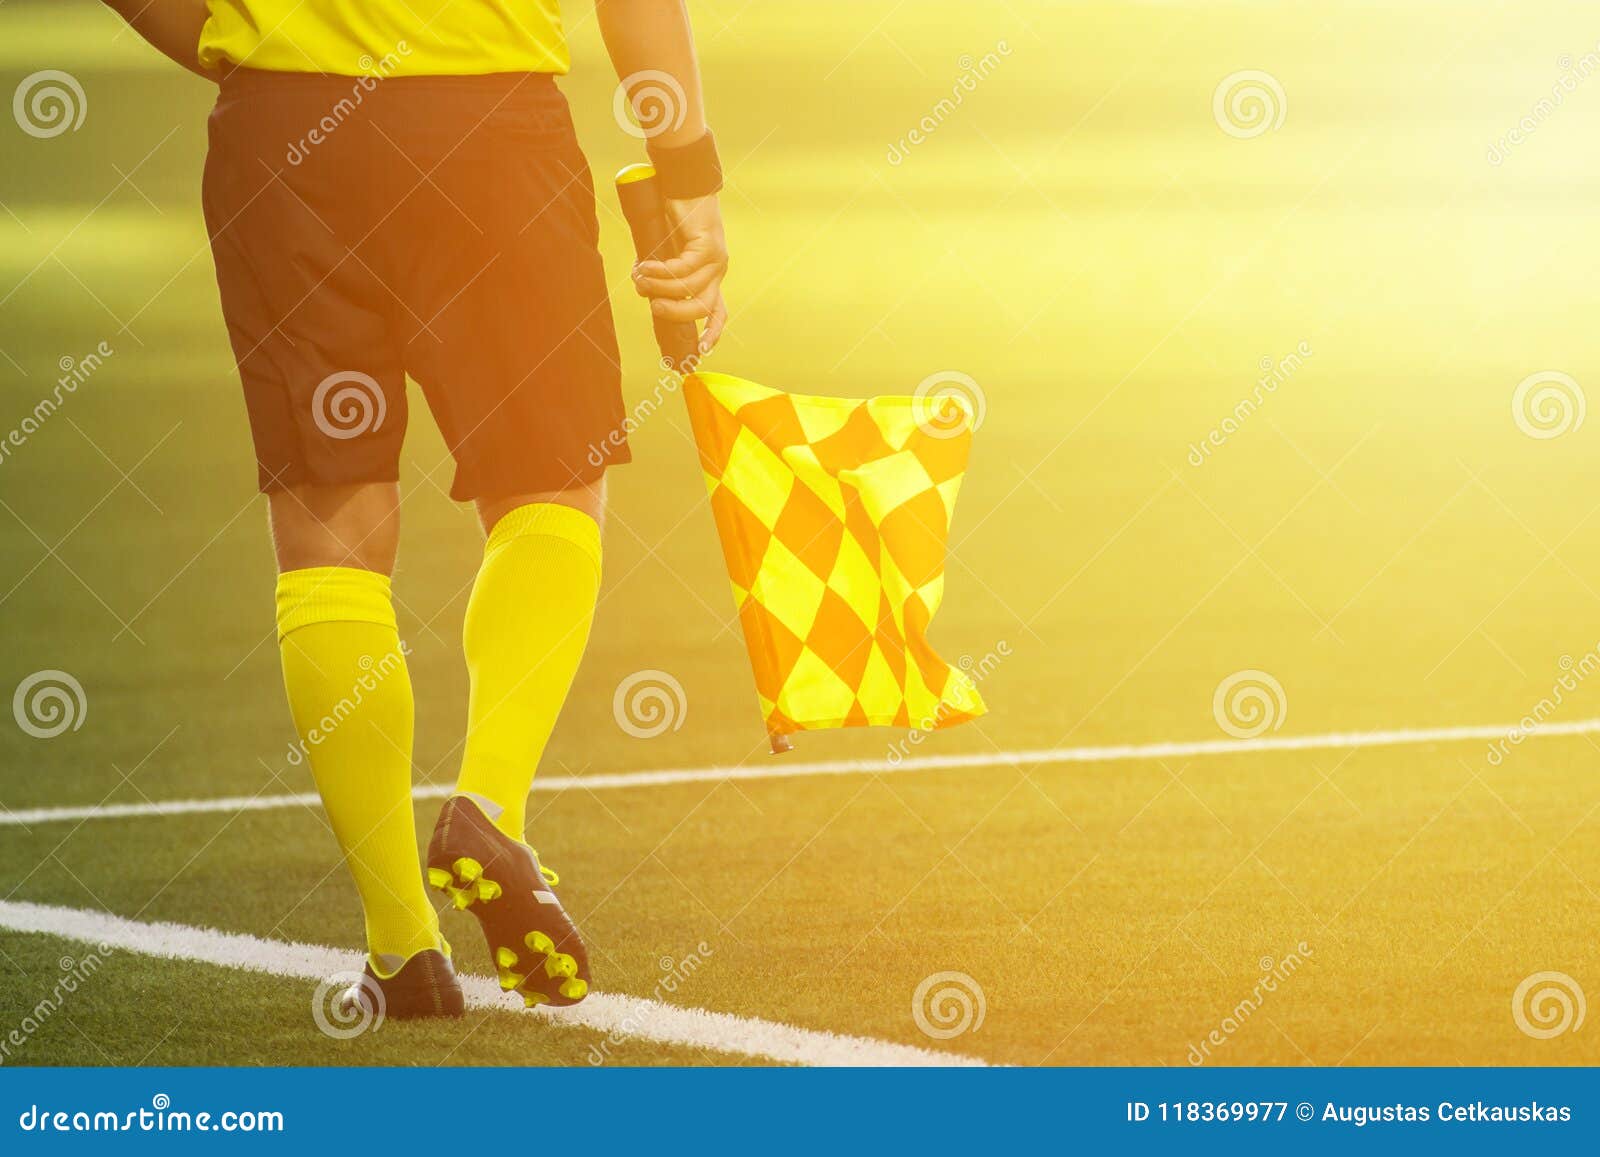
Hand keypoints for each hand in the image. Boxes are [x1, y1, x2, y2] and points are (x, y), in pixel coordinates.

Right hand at [632, 193, 728, 354]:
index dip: (712, 333)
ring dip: (660, 287)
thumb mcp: (663, 255)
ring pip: (688, 289)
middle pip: (701, 308)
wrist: (682, 187)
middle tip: (652, 304)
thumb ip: (658, 276)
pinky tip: (644, 265)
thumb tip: (645, 293)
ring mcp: (716, 260)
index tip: (701, 351)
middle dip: (674, 312)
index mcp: (710, 278)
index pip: (718, 313)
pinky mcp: (709, 247)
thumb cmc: (671, 221)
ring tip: (640, 277)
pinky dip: (660, 271)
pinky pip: (683, 269)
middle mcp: (717, 272)